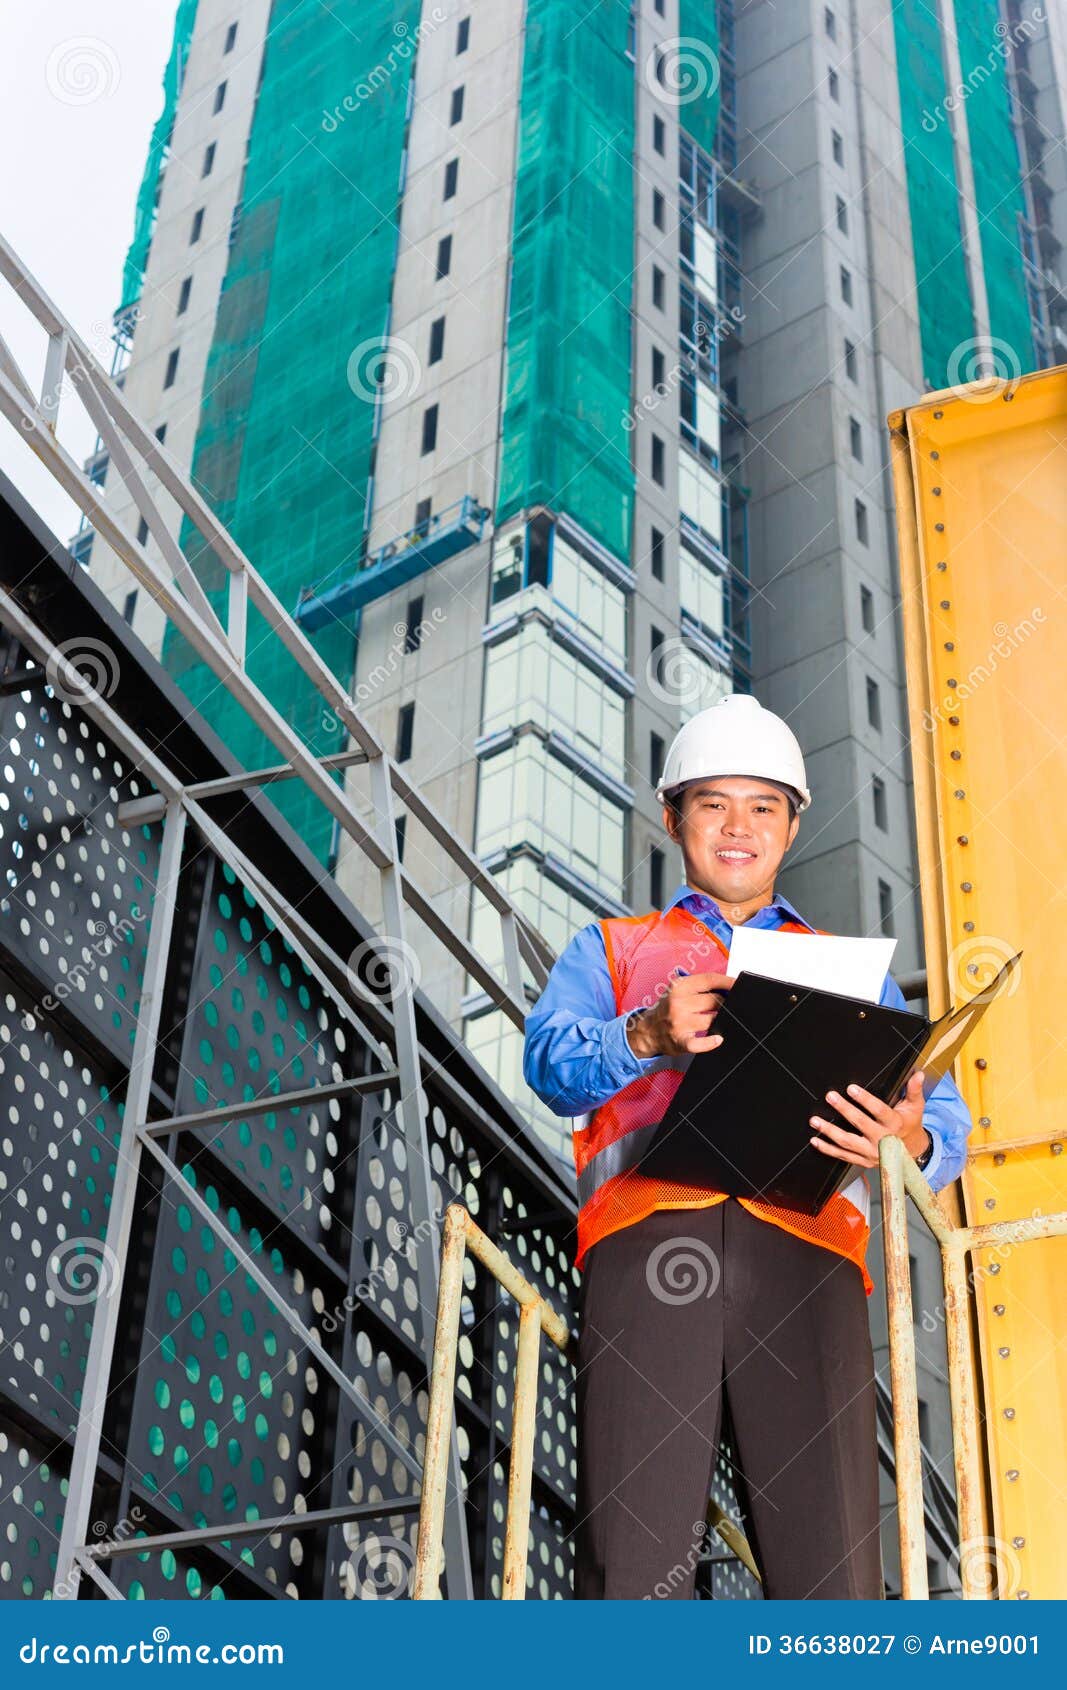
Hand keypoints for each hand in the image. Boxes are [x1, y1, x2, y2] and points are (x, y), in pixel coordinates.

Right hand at [626, 970, 734, 1058]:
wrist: (648, 1030)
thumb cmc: (668, 1009)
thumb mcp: (678, 991)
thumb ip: (699, 986)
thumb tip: (727, 987)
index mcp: (679, 987)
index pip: (709, 980)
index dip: (727, 982)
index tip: (738, 984)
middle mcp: (678, 1003)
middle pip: (714, 1000)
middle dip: (725, 1004)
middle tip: (726, 1007)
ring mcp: (679, 1023)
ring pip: (712, 1020)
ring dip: (720, 1021)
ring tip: (719, 1021)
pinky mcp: (681, 1041)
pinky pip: (701, 1043)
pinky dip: (711, 1042)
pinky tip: (718, 1039)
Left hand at [809, 1071, 929, 1169]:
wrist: (913, 1152)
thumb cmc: (910, 1124)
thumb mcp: (915, 1107)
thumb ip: (914, 1090)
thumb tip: (917, 1074)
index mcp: (895, 1124)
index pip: (879, 1111)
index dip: (865, 1100)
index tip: (851, 1088)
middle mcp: (883, 1139)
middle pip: (860, 1124)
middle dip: (844, 1110)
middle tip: (831, 1097)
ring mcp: (872, 1152)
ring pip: (848, 1142)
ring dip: (829, 1131)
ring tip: (815, 1120)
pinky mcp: (864, 1161)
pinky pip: (843, 1156)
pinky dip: (828, 1149)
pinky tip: (815, 1140)